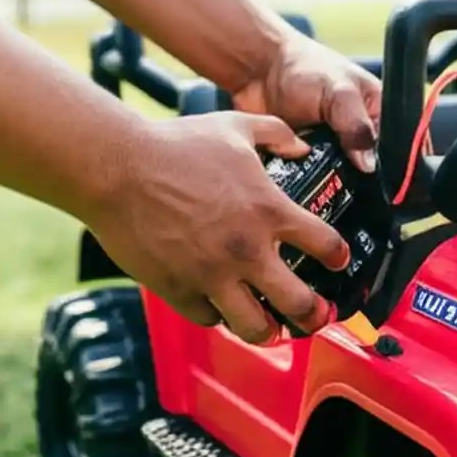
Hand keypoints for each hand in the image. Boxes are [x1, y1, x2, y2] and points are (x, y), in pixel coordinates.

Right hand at [89, 112, 350, 344]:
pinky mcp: (180, 290)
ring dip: (269, 330)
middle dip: (316, 315)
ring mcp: (212, 275)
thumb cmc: (173, 145)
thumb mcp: (234, 126)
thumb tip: (301, 146)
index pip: (327, 246)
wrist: (117, 168)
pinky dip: (218, 316)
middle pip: (300, 304)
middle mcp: (246, 250)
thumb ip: (276, 133)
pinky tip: (221, 306)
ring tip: (272, 327)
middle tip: (317, 316)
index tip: (337, 261)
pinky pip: (210, 318)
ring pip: (256, 328)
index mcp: (268, 210)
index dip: (339, 257)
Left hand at [232, 33, 381, 173]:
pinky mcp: (307, 161)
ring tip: (321, 188)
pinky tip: (303, 187)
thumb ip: (356, 126)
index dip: (384, 168)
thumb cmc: (304, 68)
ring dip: (329, 184)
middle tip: (343, 187)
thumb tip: (369, 165)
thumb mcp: (339, 93)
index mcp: (376, 114)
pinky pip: (313, 181)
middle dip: (354, 179)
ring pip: (338, 179)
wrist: (259, 70)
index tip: (371, 181)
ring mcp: (331, 150)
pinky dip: (308, 184)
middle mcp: (357, 134)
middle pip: (365, 170)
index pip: (390, 150)